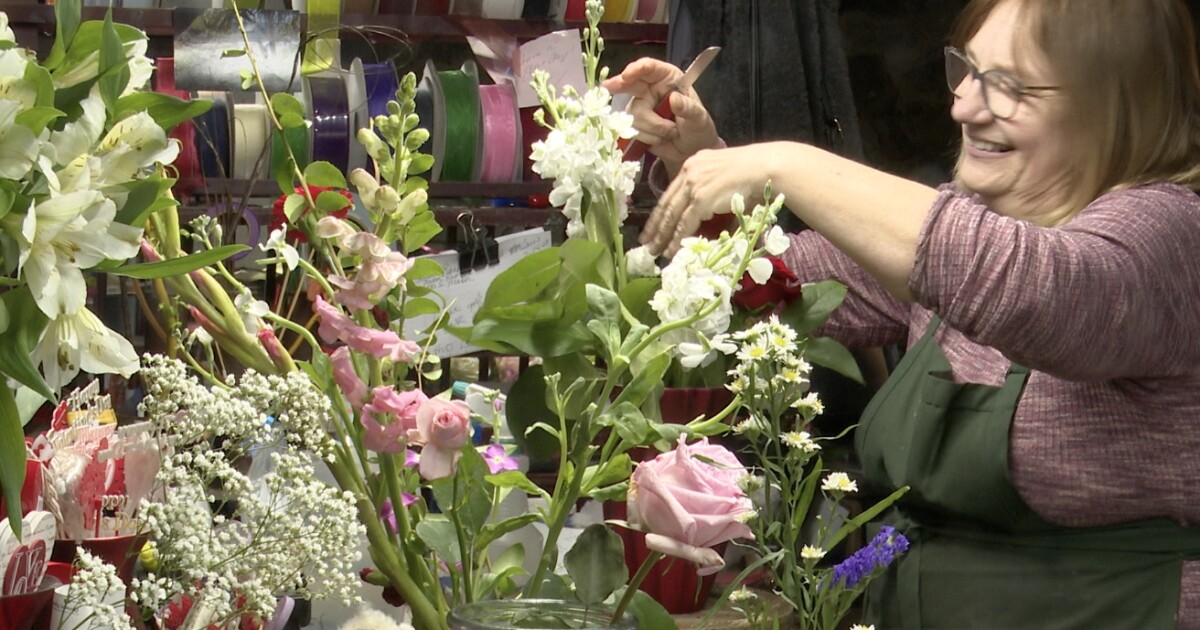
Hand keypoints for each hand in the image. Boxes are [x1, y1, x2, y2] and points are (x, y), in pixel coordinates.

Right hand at [603, 57, 720, 173]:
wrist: (692, 152)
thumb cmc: (698, 129)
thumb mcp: (699, 118)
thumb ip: (688, 109)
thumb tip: (674, 99)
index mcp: (668, 79)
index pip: (650, 68)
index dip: (637, 69)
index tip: (627, 75)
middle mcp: (652, 89)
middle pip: (630, 83)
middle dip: (619, 85)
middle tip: (608, 87)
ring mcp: (642, 107)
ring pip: (633, 114)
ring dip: (652, 127)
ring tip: (671, 132)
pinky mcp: (635, 125)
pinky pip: (631, 130)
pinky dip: (646, 137)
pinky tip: (660, 140)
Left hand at [640, 145, 770, 255]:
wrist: (764, 168)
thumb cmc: (752, 176)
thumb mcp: (724, 180)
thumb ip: (710, 194)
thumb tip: (705, 216)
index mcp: (693, 164)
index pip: (671, 192)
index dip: (660, 212)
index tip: (652, 227)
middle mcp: (689, 172)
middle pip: (666, 204)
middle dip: (655, 227)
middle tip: (646, 243)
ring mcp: (693, 184)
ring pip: (672, 215)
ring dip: (662, 236)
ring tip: (655, 251)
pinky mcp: (700, 198)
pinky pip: (684, 222)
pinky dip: (677, 238)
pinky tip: (672, 250)